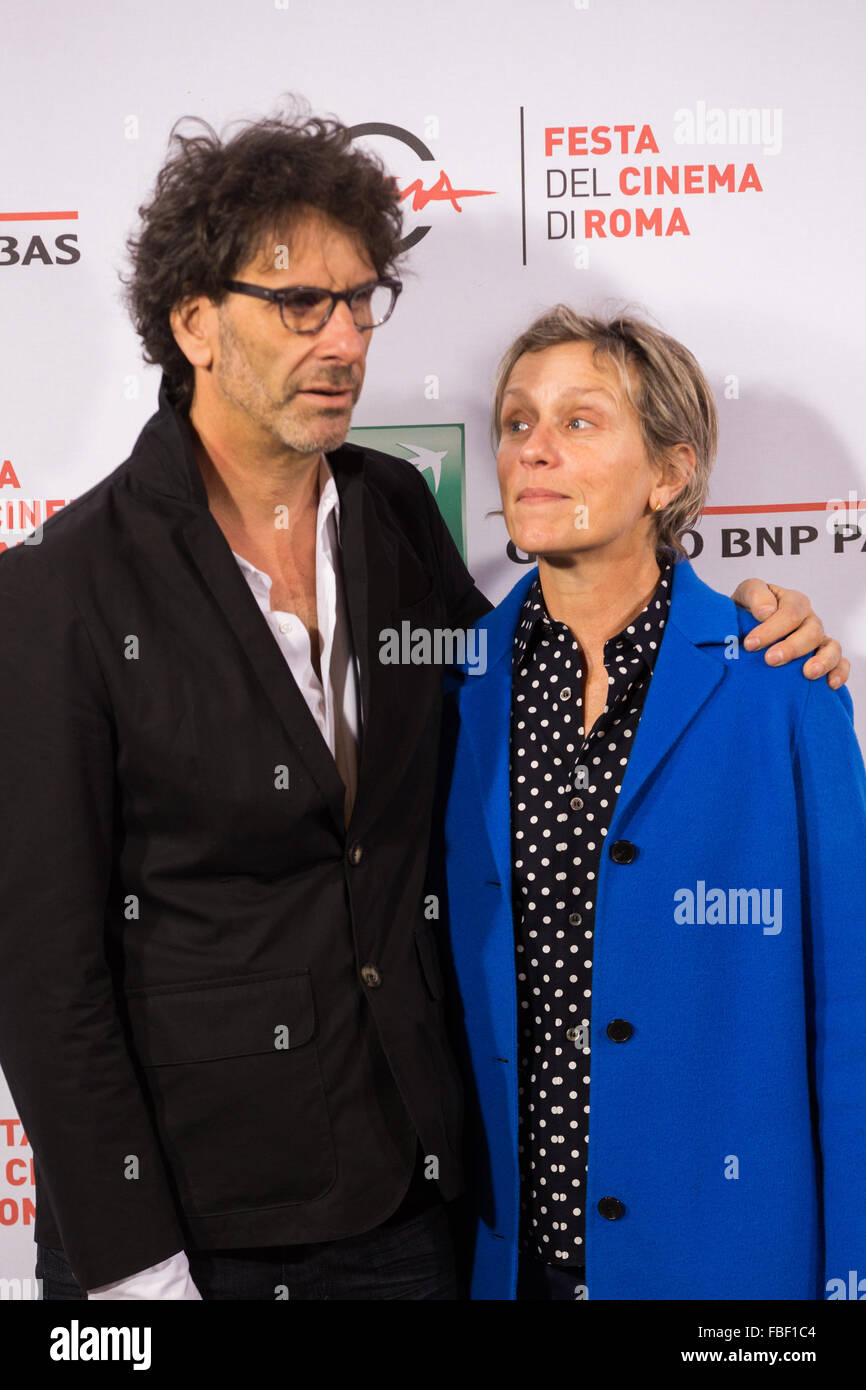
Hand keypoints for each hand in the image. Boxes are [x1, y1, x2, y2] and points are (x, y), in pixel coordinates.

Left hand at [731, 579, 849, 688]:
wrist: (743, 632)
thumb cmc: (745, 613)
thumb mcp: (745, 594)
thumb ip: (754, 595)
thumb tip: (766, 612)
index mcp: (793, 602)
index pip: (790, 613)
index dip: (771, 629)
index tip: (750, 644)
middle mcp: (809, 619)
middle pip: (812, 631)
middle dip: (791, 647)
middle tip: (770, 660)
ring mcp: (819, 639)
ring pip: (831, 647)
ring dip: (822, 661)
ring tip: (807, 674)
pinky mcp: (825, 657)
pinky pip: (841, 664)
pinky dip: (840, 673)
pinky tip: (830, 684)